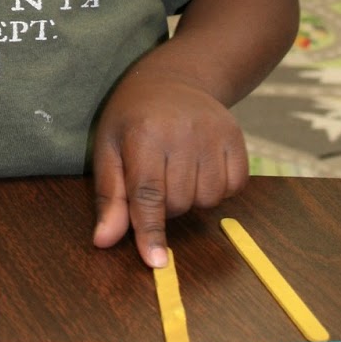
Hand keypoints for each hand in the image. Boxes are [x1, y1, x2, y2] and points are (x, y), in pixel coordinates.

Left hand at [92, 66, 248, 268]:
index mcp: (144, 134)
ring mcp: (214, 133)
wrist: (174, 79)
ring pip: (208, 199)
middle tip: (156, 179)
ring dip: (192, 198)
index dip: (151, 230)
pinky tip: (202, 168)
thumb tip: (104, 241)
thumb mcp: (108, 149)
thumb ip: (109, 196)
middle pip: (179, 202)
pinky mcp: (237, 137)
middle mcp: (183, 132)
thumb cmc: (132, 118)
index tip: (156, 262)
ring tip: (178, 171)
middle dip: (165, 206)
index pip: (148, 194)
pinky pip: (234, 187)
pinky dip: (218, 189)